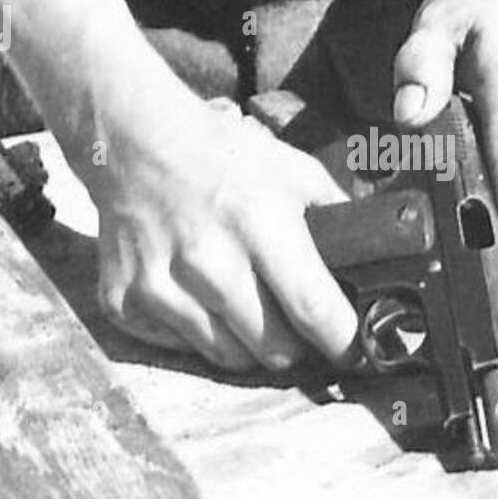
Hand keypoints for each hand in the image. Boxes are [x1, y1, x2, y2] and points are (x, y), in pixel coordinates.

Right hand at [76, 81, 357, 373]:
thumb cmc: (221, 155)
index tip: (353, 353)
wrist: (133, 141)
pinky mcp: (124, 300)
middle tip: (294, 326)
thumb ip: (336, 214)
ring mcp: (161, 284)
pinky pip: (180, 347)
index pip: (313, 307)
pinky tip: (200, 298)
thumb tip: (373, 256)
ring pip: (229, 358)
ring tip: (248, 311)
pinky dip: (198, 334)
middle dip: (295, 345)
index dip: (342, 341)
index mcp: (260, 223)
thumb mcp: (292, 170)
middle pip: (274, 349)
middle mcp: (209, 260)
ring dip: (248, 345)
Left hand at [392, 0, 497, 260]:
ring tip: (432, 158)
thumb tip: (408, 117)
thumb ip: (421, 64)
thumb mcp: (440, 18)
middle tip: (417, 223)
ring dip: (464, 189)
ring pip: (497, 187)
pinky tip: (455, 153)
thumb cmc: (480, 8)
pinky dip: (474, 178)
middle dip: (462, 213)